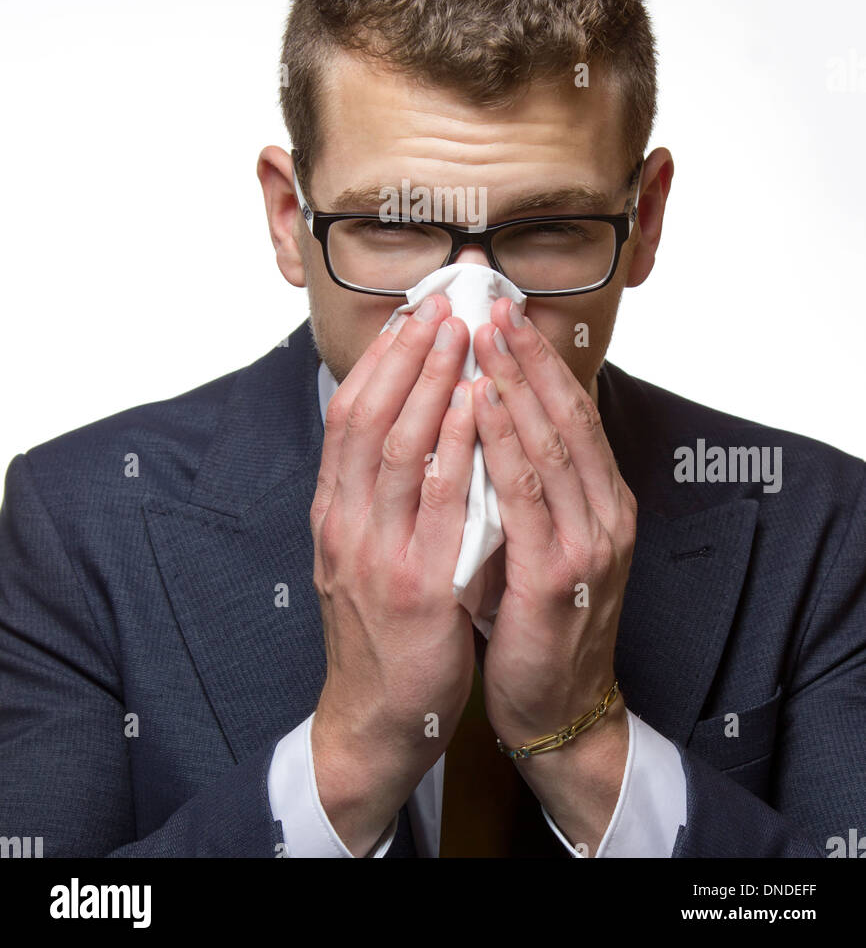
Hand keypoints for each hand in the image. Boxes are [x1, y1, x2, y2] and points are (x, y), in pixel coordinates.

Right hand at [309, 295, 476, 854]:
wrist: (379, 715)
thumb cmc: (383, 627)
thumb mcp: (362, 552)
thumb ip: (378, 494)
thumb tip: (410, 424)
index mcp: (333, 511)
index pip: (347, 415)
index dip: (379, 361)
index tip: (411, 316)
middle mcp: (345, 523)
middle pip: (368, 417)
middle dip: (407, 356)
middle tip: (442, 306)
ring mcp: (376, 553)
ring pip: (400, 448)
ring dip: (433, 384)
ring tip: (463, 337)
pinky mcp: (417, 585)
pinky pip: (441, 502)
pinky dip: (459, 445)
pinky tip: (482, 407)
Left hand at [471, 298, 635, 851]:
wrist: (556, 708)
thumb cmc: (537, 619)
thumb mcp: (546, 541)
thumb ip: (533, 485)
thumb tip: (499, 417)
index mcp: (604, 503)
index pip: (575, 413)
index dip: (542, 361)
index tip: (507, 313)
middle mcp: (605, 515)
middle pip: (567, 416)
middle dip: (527, 357)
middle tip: (490, 305)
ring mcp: (586, 545)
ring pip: (549, 445)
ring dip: (513, 385)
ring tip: (481, 337)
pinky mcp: (556, 578)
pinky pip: (524, 496)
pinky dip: (499, 443)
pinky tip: (476, 406)